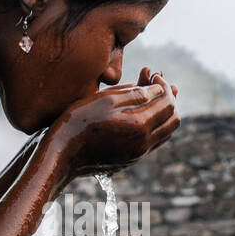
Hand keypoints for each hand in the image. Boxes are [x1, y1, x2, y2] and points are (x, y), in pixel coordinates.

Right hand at [48, 67, 179, 178]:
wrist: (61, 155)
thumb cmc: (78, 122)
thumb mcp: (105, 99)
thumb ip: (136, 93)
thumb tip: (158, 88)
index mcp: (139, 126)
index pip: (168, 103)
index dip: (165, 86)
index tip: (153, 74)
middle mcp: (143, 144)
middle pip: (173, 121)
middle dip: (169, 99)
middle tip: (157, 84)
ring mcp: (137, 155)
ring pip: (165, 133)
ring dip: (163, 113)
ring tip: (151, 95)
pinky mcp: (130, 161)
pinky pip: (152, 142)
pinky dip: (153, 125)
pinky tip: (140, 112)